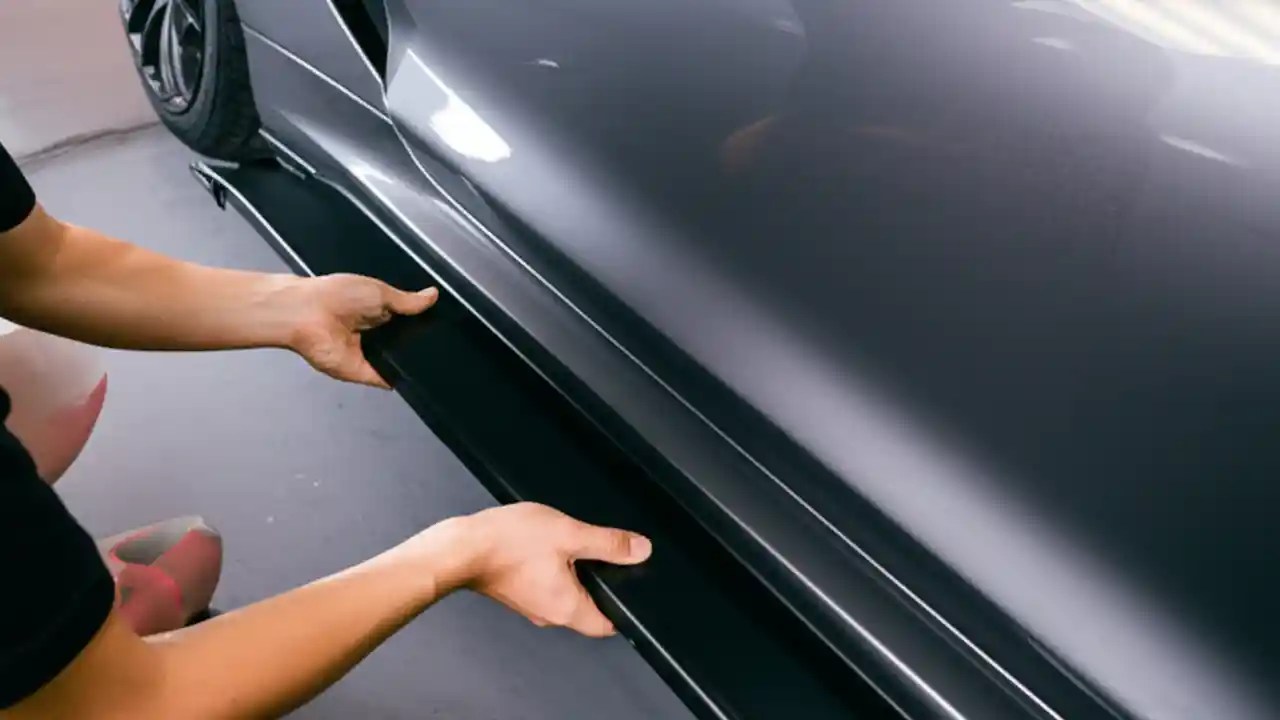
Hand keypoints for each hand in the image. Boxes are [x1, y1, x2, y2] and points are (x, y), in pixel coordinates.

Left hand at [284, 273, 437, 387]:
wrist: (307, 314)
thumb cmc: (336, 295)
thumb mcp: (380, 291)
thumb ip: (407, 301)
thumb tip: (433, 296)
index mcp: (375, 311)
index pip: (405, 321)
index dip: (421, 323)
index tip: (443, 325)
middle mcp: (372, 334)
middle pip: (402, 343)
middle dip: (417, 344)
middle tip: (441, 343)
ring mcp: (368, 355)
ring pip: (397, 362)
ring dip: (410, 362)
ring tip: (436, 360)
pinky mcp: (363, 373)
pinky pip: (386, 379)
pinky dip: (400, 379)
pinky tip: (417, 376)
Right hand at [420, 503, 652, 636]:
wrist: (462, 547)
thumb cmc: (508, 543)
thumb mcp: (569, 534)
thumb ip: (608, 543)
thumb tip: (640, 549)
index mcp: (568, 609)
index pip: (609, 625)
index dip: (624, 607)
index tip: (630, 585)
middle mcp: (550, 615)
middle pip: (588, 609)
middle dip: (599, 584)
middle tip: (602, 555)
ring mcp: (531, 606)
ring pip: (566, 596)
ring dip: (573, 573)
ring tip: (570, 545)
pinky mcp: (517, 593)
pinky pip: (545, 586)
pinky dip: (552, 569)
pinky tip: (546, 546)